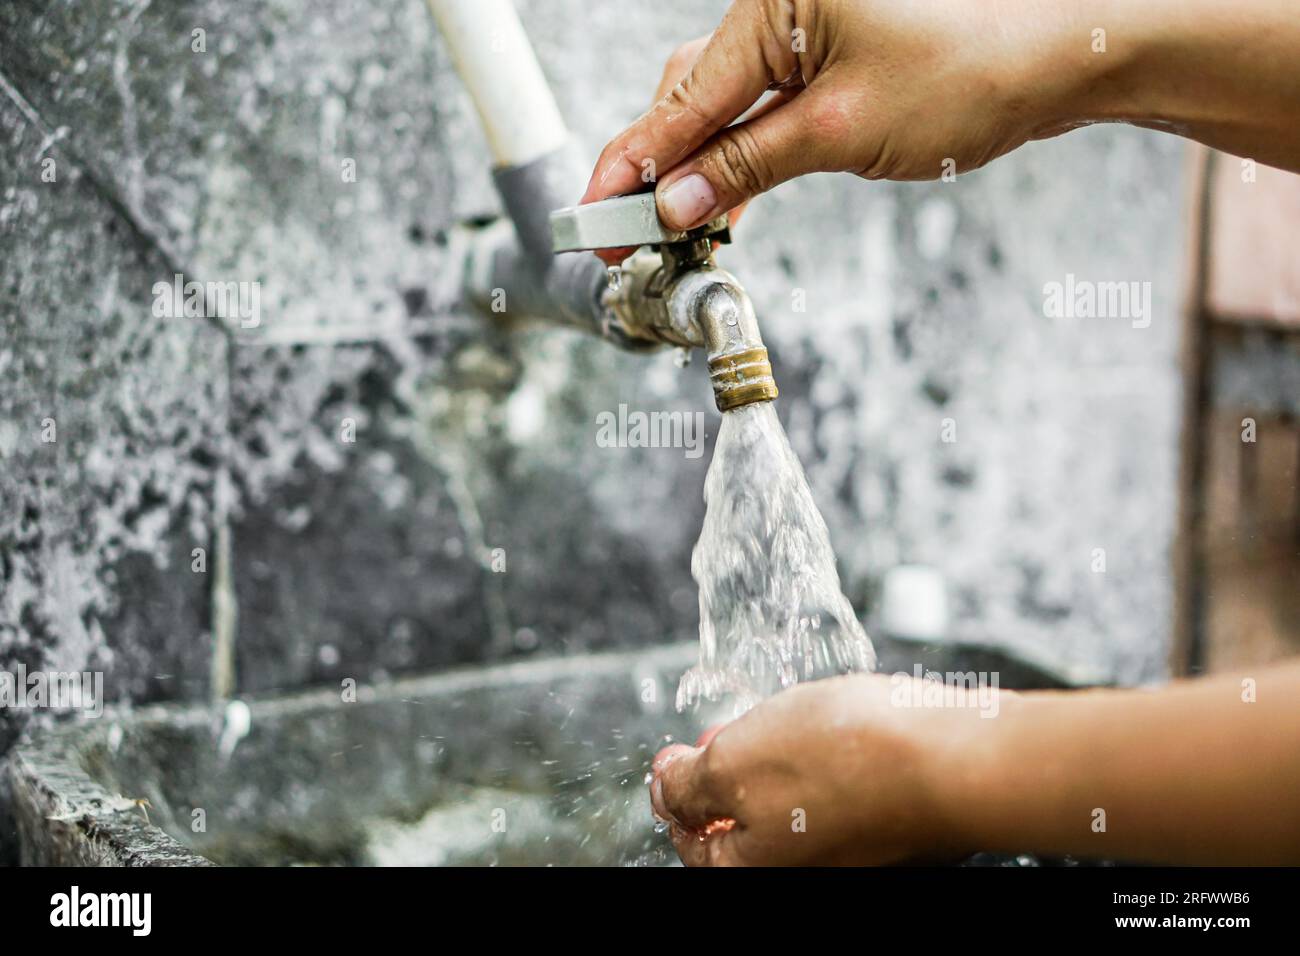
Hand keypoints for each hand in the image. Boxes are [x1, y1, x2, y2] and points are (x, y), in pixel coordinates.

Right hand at [584, 0, 1299, 267]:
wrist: (1057, 59)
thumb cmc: (967, 74)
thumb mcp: (841, 132)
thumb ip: (747, 166)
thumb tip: (674, 205)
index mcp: (774, 5)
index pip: (680, 100)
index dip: (631, 167)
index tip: (594, 219)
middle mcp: (778, 12)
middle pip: (687, 101)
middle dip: (650, 172)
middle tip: (618, 238)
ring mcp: (801, 37)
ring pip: (718, 111)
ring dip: (690, 174)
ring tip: (660, 233)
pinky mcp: (824, 65)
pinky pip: (757, 115)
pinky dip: (734, 163)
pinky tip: (716, 209)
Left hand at [649, 674, 1006, 865]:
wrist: (955, 759)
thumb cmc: (846, 759)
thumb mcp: (733, 761)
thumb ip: (686, 781)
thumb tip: (662, 786)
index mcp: (750, 871)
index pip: (690, 840)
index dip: (674, 788)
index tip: (676, 753)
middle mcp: (802, 872)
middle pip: (742, 823)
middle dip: (731, 771)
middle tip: (732, 729)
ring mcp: (850, 856)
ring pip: (791, 805)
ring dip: (781, 762)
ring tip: (790, 723)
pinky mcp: (887, 829)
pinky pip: (839, 796)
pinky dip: (828, 763)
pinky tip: (836, 732)